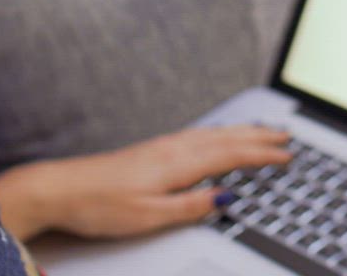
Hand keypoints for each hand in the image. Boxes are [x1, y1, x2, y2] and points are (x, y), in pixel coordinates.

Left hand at [0, 125, 291, 241]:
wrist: (60, 188)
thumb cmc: (99, 204)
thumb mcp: (148, 215)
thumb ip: (190, 206)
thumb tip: (224, 198)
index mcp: (178, 164)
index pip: (231, 156)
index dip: (261, 156)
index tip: (286, 156)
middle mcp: (173, 149)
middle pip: (226, 139)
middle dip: (258, 137)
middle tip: (285, 136)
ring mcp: (162, 146)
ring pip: (213, 134)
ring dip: (241, 132)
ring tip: (262, 131)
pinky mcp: (152, 150)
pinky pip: (198, 135)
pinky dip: (219, 133)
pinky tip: (217, 137)